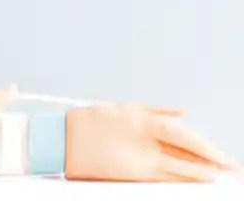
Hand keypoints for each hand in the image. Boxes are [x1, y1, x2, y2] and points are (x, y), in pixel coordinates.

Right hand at [66, 103, 238, 181]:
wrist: (61, 139)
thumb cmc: (90, 120)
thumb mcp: (124, 108)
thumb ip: (157, 110)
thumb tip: (183, 113)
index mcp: (142, 122)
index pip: (184, 136)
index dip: (206, 147)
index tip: (222, 155)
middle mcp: (144, 143)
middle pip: (186, 155)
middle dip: (211, 161)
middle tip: (231, 166)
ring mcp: (138, 160)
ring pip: (177, 169)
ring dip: (200, 173)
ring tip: (218, 176)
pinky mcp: (130, 173)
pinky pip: (162, 178)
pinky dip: (180, 179)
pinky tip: (193, 181)